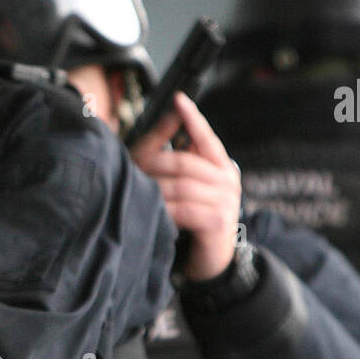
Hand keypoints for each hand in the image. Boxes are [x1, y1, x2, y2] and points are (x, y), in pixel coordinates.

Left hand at [129, 91, 241, 280]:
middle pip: (185, 162)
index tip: (179, 98)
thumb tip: (170, 116)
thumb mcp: (183, 183)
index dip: (192, 117)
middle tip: (132, 167)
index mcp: (220, 165)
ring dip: (154, 188)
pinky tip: (151, 211)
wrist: (208, 259)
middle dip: (155, 163)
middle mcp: (227, 179)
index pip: (206, 137)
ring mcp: (225, 201)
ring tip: (135, 190)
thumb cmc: (191, 218)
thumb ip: (176, 151)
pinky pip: (184, 209)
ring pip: (181, 185)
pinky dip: (164, 209)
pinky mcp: (217, 222)